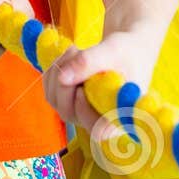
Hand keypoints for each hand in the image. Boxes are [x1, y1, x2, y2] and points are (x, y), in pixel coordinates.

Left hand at [41, 26, 163, 136]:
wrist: (126, 48)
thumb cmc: (128, 51)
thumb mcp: (113, 51)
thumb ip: (89, 63)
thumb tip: (62, 78)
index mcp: (120, 116)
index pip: (97, 130)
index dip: (84, 109)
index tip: (83, 87)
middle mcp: (100, 120)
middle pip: (69, 113)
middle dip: (66, 80)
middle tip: (77, 52)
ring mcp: (82, 113)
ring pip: (55, 101)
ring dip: (58, 71)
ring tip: (76, 50)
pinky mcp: (70, 103)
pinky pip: (50, 92)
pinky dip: (54, 72)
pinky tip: (70, 58)